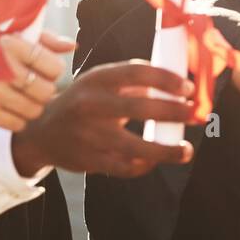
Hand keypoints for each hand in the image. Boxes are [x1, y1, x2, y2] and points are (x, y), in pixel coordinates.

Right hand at [0, 31, 71, 129]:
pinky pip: (19, 124)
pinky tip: (3, 110)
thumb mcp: (7, 42)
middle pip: (48, 91)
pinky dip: (15, 121)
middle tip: (27, 89)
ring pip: (35, 110)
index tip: (39, 72)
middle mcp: (1, 65)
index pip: (54, 66)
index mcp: (10, 43)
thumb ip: (43, 41)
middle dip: (41, 94)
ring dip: (29, 109)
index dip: (52, 73)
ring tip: (14, 100)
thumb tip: (73, 46)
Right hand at [12, 61, 196, 178]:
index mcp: (96, 80)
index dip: (165, 79)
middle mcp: (90, 105)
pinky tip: (157, 161)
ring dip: (166, 150)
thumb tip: (177, 86)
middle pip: (139, 108)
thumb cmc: (83, 102)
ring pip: (135, 146)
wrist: (42, 133)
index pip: (135, 72)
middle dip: (173, 112)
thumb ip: (134, 82)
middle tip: (196, 114)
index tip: (188, 87)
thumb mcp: (100, 83)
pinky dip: (145, 165)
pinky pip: (125, 167)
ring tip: (187, 150)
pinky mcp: (90, 160)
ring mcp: (89, 135)